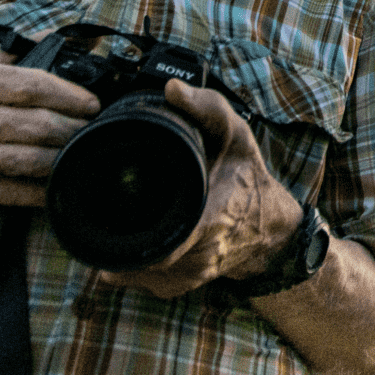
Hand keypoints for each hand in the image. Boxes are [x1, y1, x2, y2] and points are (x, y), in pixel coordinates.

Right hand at [0, 43, 100, 208]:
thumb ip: (8, 54)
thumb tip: (52, 38)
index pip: (32, 86)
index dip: (70, 95)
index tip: (93, 103)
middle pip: (39, 126)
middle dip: (74, 129)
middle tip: (93, 129)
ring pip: (33, 161)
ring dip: (65, 158)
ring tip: (81, 152)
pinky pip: (19, 192)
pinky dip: (46, 189)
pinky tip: (60, 182)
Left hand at [97, 78, 301, 298]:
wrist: (272, 228)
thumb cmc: (250, 179)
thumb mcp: (236, 135)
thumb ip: (207, 107)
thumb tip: (171, 89)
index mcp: (208, 218)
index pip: (155, 238)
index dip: (125, 227)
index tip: (109, 206)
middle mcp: (198, 254)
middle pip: (136, 252)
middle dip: (116, 230)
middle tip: (102, 203)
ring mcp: (190, 274)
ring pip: (135, 270)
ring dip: (120, 247)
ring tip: (112, 221)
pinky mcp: (182, 285)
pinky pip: (142, 280)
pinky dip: (131, 263)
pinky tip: (127, 241)